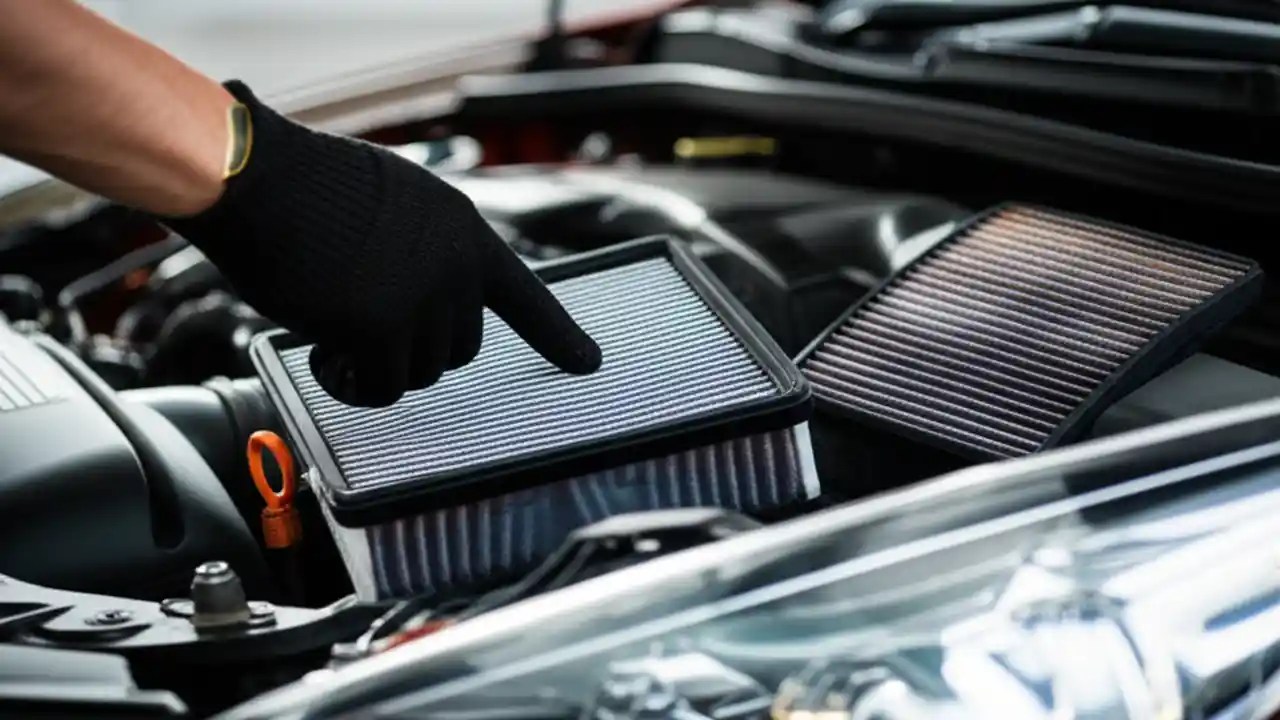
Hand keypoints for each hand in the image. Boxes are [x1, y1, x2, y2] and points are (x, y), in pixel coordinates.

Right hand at [164, 81, 599, 406]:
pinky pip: (381, 388)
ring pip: (420, 373)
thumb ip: (421, 246)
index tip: (588, 363)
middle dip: (415, 349)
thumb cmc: (306, 184)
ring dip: (378, 365)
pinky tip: (322, 353)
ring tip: (333, 331)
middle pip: (460, 348)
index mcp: (463, 231)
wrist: (258, 177)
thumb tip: (421, 290)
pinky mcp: (383, 330)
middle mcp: (457, 267)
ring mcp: (424, 300)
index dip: (557, 334)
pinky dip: (351, 384)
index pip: (524, 293)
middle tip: (362, 329)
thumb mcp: (392, 201)